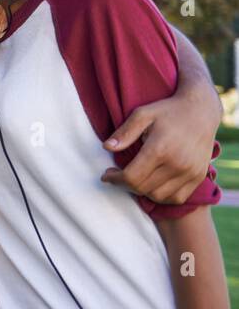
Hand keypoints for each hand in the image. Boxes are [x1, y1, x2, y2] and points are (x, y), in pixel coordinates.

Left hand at [102, 95, 218, 203]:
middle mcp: (177, 164)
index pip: (132, 177)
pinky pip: (177, 198)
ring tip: (136, 179)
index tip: (107, 175)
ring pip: (159, 196)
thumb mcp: (142, 114)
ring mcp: (190, 172)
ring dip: (143, 192)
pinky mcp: (199, 176)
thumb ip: (124, 132)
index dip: (115, 179)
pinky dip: (162, 196)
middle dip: (125, 185)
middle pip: (143, 188)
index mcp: (160, 149)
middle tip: (118, 176)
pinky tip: (153, 184)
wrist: (201, 110)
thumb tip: (107, 147)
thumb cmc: (168, 111)